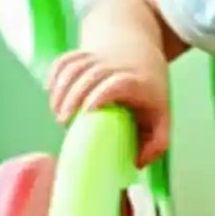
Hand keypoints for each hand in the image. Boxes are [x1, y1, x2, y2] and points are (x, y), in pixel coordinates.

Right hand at [47, 49, 170, 167]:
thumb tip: (136, 163)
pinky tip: (52, 95)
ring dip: (60, 90)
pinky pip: (64, 61)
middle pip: (89, 75)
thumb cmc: (150, 92)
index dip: (101, 95)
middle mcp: (116, 66)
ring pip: (73, 67)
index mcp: (136, 82)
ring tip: (58, 113)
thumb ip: (157, 143)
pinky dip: (54, 77)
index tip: (87, 112)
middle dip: (72, 98)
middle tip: (63, 121)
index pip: (117, 83)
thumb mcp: (162, 116)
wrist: (143, 52)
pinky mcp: (83, 53)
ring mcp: (98, 57)